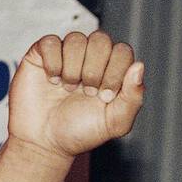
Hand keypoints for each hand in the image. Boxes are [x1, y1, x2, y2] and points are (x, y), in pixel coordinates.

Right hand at [8, 31, 144, 158]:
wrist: (46, 142)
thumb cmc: (80, 132)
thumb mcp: (115, 123)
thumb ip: (133, 98)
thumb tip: (139, 66)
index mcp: (112, 71)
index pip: (122, 51)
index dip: (116, 72)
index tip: (105, 97)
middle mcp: (90, 59)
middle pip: (100, 39)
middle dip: (95, 70)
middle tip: (87, 93)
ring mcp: (66, 54)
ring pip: (76, 39)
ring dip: (73, 68)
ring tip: (68, 89)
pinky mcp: (42, 55)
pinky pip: (50, 42)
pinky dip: (53, 63)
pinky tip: (52, 81)